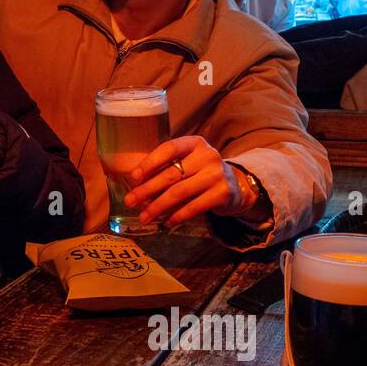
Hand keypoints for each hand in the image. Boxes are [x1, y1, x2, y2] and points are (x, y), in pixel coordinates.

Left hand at [123, 135, 254, 226]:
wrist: (236, 186)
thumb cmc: (201, 172)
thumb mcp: (188, 162)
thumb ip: (166, 167)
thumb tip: (135, 184)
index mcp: (195, 143)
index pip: (169, 148)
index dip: (149, 162)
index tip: (134, 177)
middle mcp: (207, 155)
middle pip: (171, 174)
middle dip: (147, 190)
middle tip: (130, 201)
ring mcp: (216, 174)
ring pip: (179, 192)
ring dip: (158, 207)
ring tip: (144, 217)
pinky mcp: (223, 193)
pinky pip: (193, 207)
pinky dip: (177, 216)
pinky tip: (166, 222)